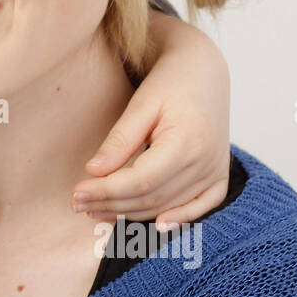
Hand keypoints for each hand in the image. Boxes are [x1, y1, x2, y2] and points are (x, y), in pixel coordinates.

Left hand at [71, 15, 230, 229]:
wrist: (204, 70)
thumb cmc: (170, 81)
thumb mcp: (141, 104)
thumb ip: (120, 140)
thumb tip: (94, 172)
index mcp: (186, 143)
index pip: (139, 181)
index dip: (105, 191)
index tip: (76, 192)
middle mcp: (205, 163)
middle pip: (151, 198)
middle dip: (111, 204)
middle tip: (78, 204)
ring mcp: (215, 171)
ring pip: (168, 205)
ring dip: (131, 213)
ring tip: (97, 211)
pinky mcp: (219, 175)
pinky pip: (200, 206)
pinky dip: (178, 218)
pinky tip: (155, 226)